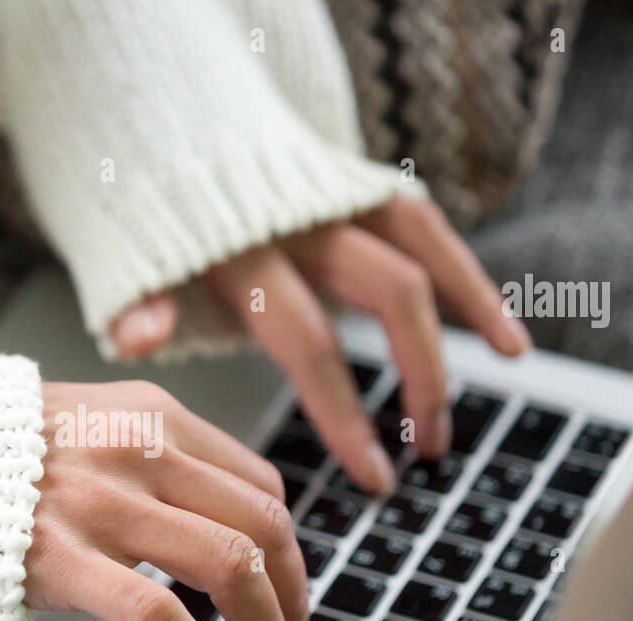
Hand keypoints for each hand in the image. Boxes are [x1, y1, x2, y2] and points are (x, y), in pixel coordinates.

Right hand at [25, 381, 309, 620]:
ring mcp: (102, 502)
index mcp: (151, 415)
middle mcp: (140, 449)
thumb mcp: (88, 423)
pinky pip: (162, 615)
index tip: (287, 587)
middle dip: (294, 594)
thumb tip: (215, 521)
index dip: (289, 549)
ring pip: (232, 565)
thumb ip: (152, 458)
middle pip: (263, 525)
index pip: (259, 483)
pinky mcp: (63, 557)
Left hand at [109, 196, 531, 494]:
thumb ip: (138, 304)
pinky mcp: (359, 183)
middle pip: (389, 292)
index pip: (308, 341)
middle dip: (419, 376)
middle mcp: (301, 219)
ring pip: (422, 249)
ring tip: (505, 371)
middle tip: (430, 448)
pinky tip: (502, 328)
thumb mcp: (127, 265)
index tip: (374, 476)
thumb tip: (139, 340)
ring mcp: (335, 196)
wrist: (167, 132)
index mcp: (242, 253)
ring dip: (467, 314)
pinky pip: (426, 226)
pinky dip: (467, 275)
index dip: (345, 415)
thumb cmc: (154, 226)